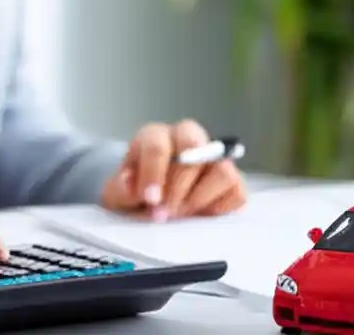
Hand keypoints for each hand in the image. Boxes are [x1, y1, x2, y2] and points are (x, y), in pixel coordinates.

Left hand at [100, 120, 246, 220]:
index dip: (154, 171)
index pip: (157, 143)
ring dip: (200, 197)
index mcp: (155, 137)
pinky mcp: (232, 182)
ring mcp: (213, 159)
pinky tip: (199, 217)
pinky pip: (237, 192)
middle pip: (193, 144)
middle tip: (166, 212)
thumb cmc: (133, 194)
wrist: (149, 206)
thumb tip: (131, 184)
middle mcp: (186, 140)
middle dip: (179, 183)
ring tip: (182, 216)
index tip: (150, 198)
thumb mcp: (116, 194)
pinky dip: (219, 209)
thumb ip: (121, 189)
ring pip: (222, 168)